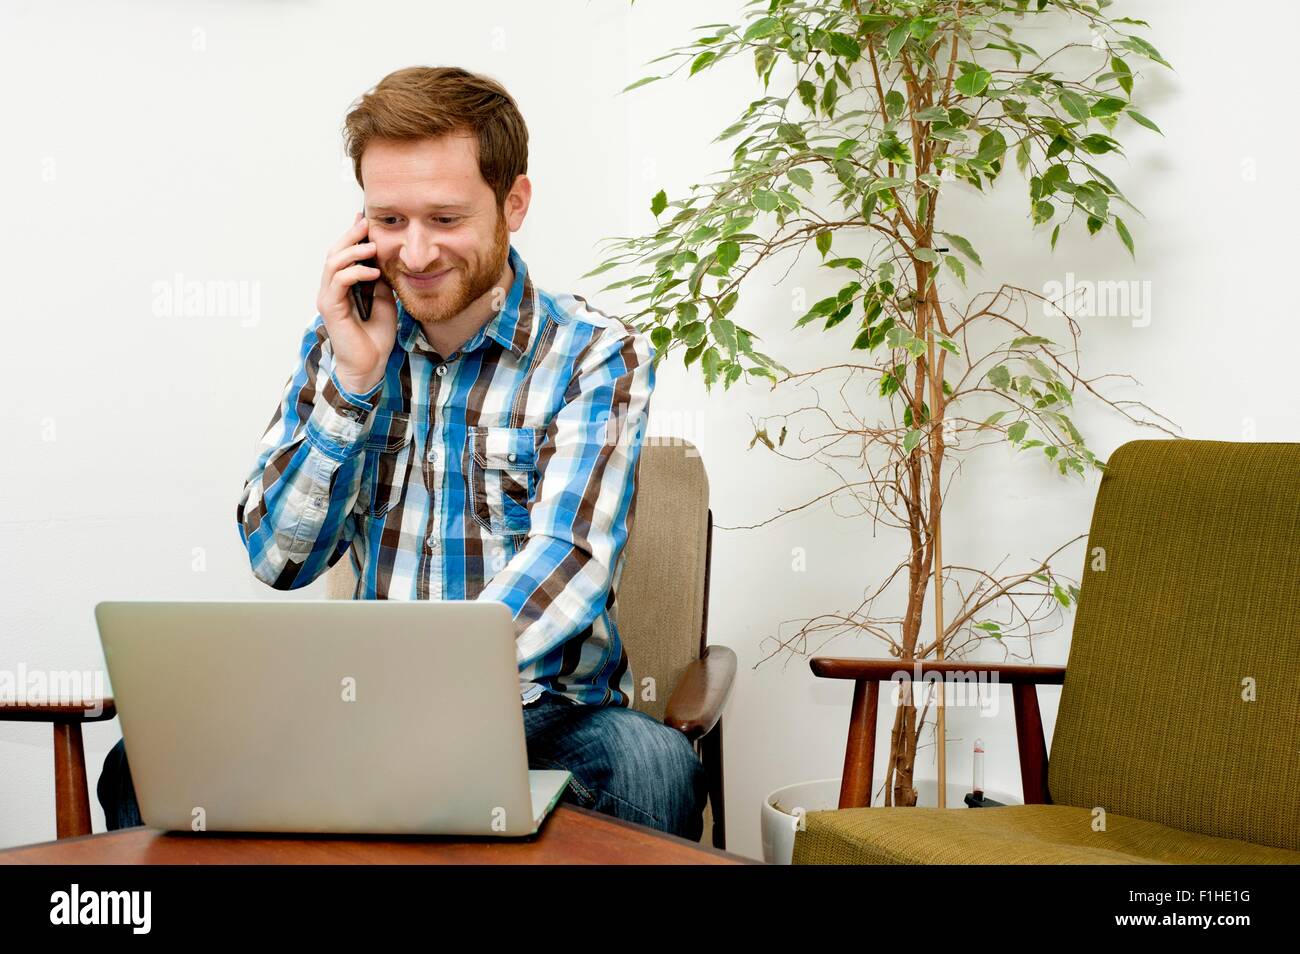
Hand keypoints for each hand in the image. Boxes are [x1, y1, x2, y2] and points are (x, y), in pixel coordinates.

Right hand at [315, 212, 397, 394]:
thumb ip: (380, 279)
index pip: (343, 254)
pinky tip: (372, 272)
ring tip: (372, 246)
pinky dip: (355, 273)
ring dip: (353, 252)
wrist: (371, 363)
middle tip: (365, 223)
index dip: (352, 236)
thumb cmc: (376, 335)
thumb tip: (383, 259)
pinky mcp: (331, 308)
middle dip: (350, 236)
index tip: (365, 219)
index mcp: (343, 287)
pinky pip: (339, 282)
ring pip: (332, 264)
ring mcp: (329, 298)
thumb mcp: (384, 299)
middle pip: (334, 253)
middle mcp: (331, 289)